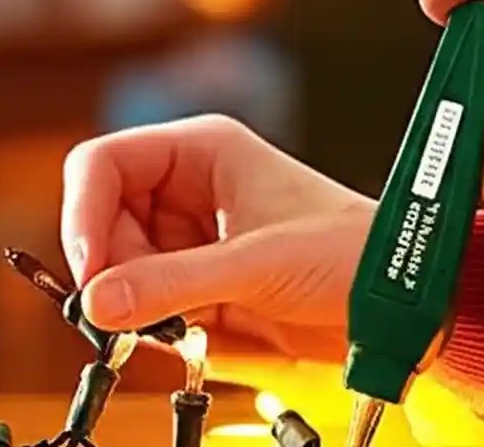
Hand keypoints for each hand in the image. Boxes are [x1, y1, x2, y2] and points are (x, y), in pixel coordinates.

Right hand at [58, 113, 483, 363]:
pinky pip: (146, 300)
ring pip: (120, 266)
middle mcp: (187, 189)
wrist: (400, 305)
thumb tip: (97, 301)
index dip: (83, 212)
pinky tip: (190, 332)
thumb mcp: (257, 264)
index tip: (87, 268)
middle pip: (103, 220)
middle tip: (119, 311)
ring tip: (180, 321)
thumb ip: (173, 284)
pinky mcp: (198, 283)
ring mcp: (190, 238)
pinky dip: (154, 322)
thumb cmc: (352, 253)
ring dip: (133, 300)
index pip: (103, 164)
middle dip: (109, 266)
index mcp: (200, 152)